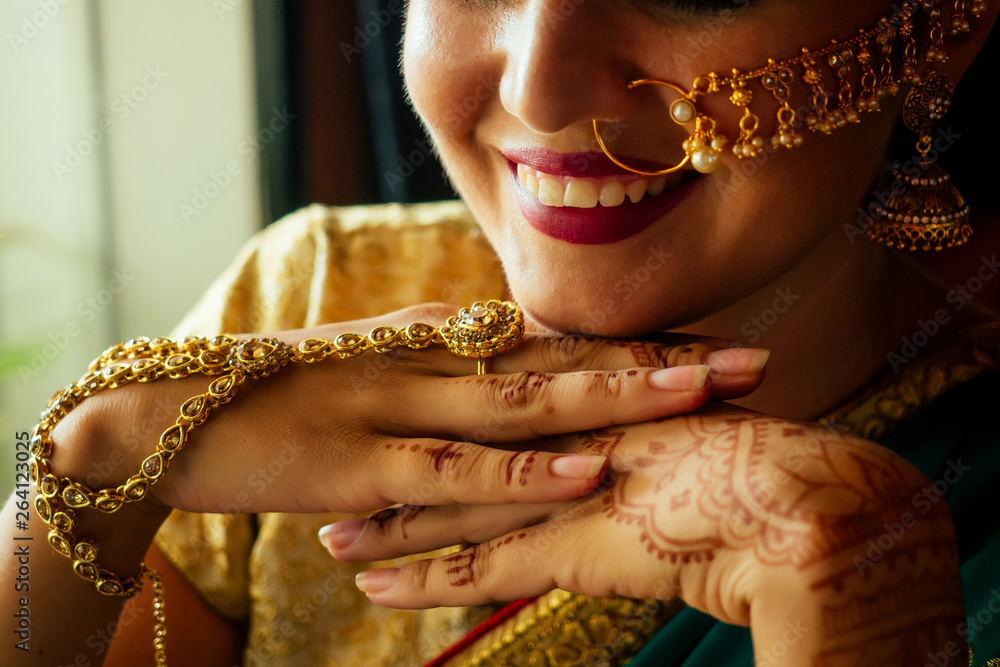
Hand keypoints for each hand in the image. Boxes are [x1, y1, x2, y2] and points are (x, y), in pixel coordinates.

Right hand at [51, 304, 767, 519]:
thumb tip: (511, 389)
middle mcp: (428, 365)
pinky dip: (519, 473)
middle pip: (561, 363)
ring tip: (698, 391)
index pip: (553, 343)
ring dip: (612, 397)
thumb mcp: (374, 382)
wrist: (166, 416)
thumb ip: (443, 385)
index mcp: (434, 348)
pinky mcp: (358, 464)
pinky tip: (579, 471)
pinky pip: (452, 471)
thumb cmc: (282, 399)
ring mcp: (395, 410)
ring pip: (522, 405)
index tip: (714, 343)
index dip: (636, 344)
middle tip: (750, 359)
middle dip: (656, 361)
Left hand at [326, 407, 964, 664]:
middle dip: (395, 463)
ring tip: (331, 535)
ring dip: (389, 525)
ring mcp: (557, 490)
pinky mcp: (564, 545)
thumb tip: (631, 441)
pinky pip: (478, 568)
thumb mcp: (694, 434)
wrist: (798, 497)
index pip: (493, 408)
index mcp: (587, 406)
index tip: (395, 417)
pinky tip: (375, 589)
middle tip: (332, 468)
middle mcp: (558, 440)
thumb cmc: (764, 467)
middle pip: (454, 451)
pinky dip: (424, 580)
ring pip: (450, 508)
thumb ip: (651, 433)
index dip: (442, 414)